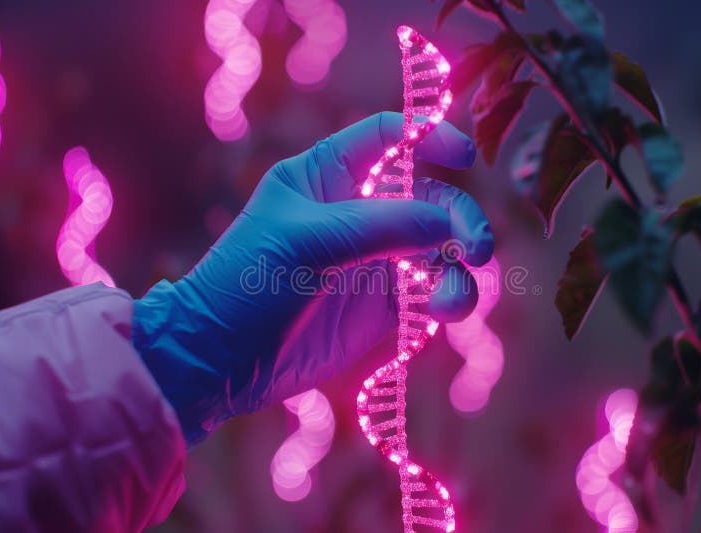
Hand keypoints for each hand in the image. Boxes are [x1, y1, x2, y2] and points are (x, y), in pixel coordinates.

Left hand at [133, 112, 493, 443]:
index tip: (466, 158)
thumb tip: (447, 222)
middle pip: (428, 198)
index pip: (387, 138)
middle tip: (479, 250)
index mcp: (326, 176)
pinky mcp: (381, 306)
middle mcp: (356, 213)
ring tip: (451, 304)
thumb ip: (382, 226)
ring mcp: (372, 260)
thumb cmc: (246, 285)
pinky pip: (430, 294)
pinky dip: (445, 301)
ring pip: (438, 251)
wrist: (222, 361)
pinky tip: (438, 315)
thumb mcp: (308, 242)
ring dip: (458, 270)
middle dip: (459, 219)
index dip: (429, 137)